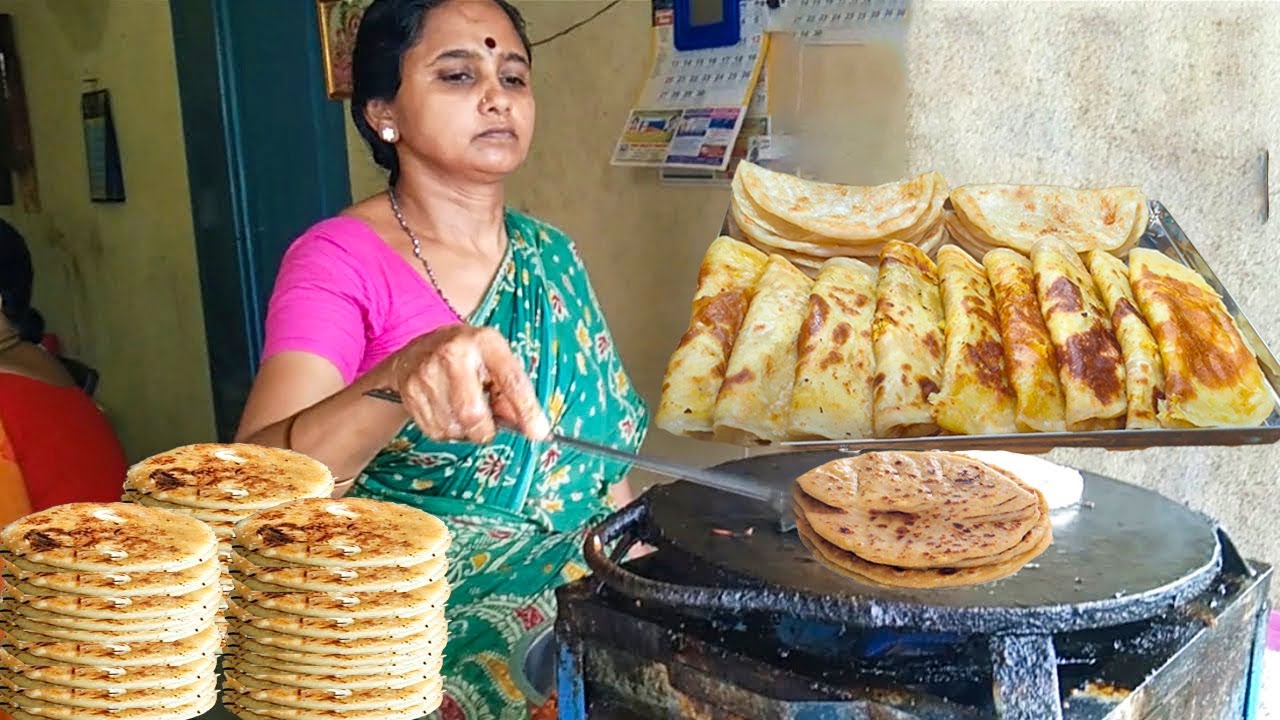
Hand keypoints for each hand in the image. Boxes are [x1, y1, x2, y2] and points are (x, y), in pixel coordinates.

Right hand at [388, 325, 550, 442]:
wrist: (419, 350)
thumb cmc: (469, 359)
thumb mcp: (495, 362)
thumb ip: (512, 393)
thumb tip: (532, 429)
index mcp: (484, 342)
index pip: (511, 380)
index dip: (526, 409)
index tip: (539, 433)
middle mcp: (453, 354)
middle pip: (472, 414)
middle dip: (485, 431)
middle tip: (488, 428)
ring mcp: (427, 372)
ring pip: (453, 428)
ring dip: (465, 431)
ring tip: (464, 411)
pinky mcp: (410, 391)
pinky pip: (435, 432)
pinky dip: (447, 431)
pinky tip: (447, 412)